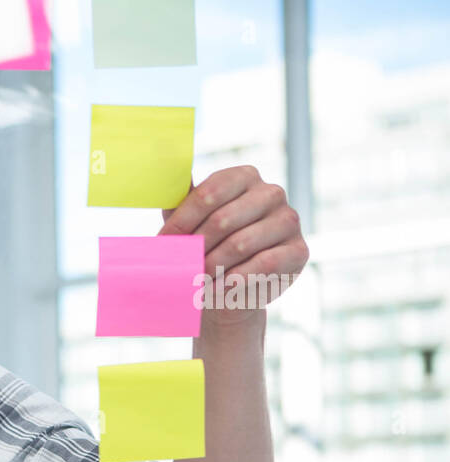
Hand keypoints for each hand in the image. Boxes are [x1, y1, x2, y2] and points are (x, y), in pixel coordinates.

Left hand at [160, 165, 308, 324]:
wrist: (227, 288)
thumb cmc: (206, 247)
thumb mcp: (190, 222)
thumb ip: (181, 199)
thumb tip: (167, 173)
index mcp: (244, 177)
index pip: (208, 194)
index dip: (182, 222)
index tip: (163, 243)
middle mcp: (271, 193)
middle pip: (222, 220)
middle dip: (196, 247)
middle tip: (179, 267)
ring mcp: (289, 220)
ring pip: (241, 244)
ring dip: (212, 266)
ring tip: (195, 279)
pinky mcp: (299, 251)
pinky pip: (265, 264)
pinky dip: (236, 279)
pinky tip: (220, 287)